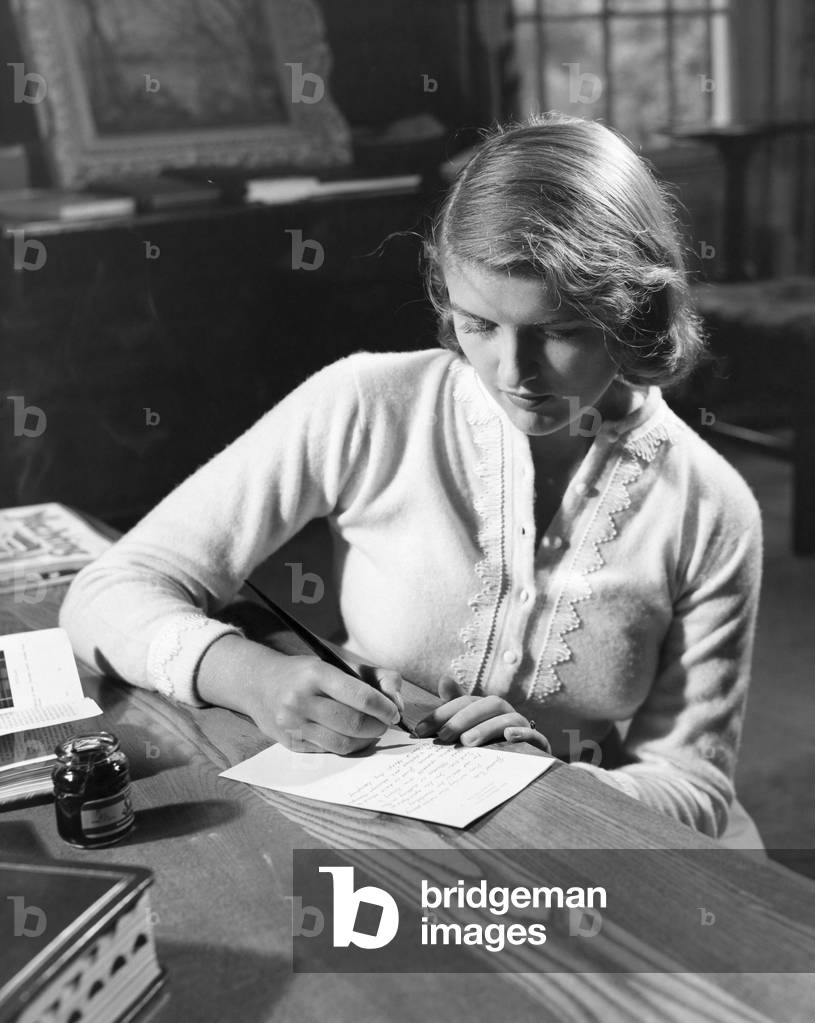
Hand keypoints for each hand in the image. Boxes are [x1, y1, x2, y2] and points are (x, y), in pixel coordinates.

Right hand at [198, 635, 404, 754]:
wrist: (259, 683)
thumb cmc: (306, 672)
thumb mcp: (339, 663)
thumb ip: (376, 677)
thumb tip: (398, 702)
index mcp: (316, 673)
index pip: (360, 697)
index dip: (384, 708)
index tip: (394, 712)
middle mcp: (300, 699)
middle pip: (354, 723)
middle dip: (378, 726)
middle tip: (385, 723)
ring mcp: (293, 724)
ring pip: (342, 743)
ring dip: (365, 740)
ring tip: (371, 731)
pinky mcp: (290, 743)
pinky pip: (328, 751)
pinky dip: (347, 747)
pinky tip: (351, 737)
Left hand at [413, 677, 551, 752]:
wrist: (524, 766)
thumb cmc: (490, 744)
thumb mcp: (470, 727)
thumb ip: (456, 706)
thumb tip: (444, 679)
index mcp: (486, 707)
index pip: (463, 702)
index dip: (441, 714)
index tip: (420, 731)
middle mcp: (505, 712)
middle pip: (486, 706)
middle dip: (462, 719)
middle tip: (443, 737)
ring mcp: (522, 726)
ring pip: (507, 718)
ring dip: (486, 728)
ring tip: (467, 742)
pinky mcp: (538, 744)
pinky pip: (534, 735)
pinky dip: (523, 734)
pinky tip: (509, 737)